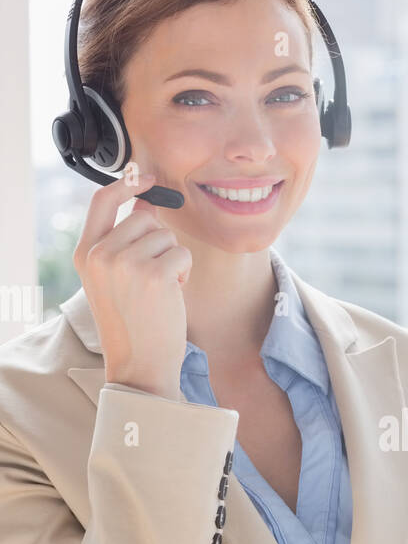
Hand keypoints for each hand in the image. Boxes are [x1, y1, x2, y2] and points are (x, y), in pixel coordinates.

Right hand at [72, 171, 190, 400]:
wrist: (140, 365)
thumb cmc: (133, 324)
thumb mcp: (115, 279)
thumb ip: (124, 241)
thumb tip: (146, 203)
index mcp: (85, 255)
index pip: (102, 202)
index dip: (127, 184)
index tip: (146, 178)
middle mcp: (100, 255)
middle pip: (144, 219)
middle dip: (160, 243)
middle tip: (154, 278)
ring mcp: (126, 264)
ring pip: (166, 236)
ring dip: (173, 260)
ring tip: (160, 291)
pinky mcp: (154, 275)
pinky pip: (182, 254)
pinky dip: (184, 273)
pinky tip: (171, 297)